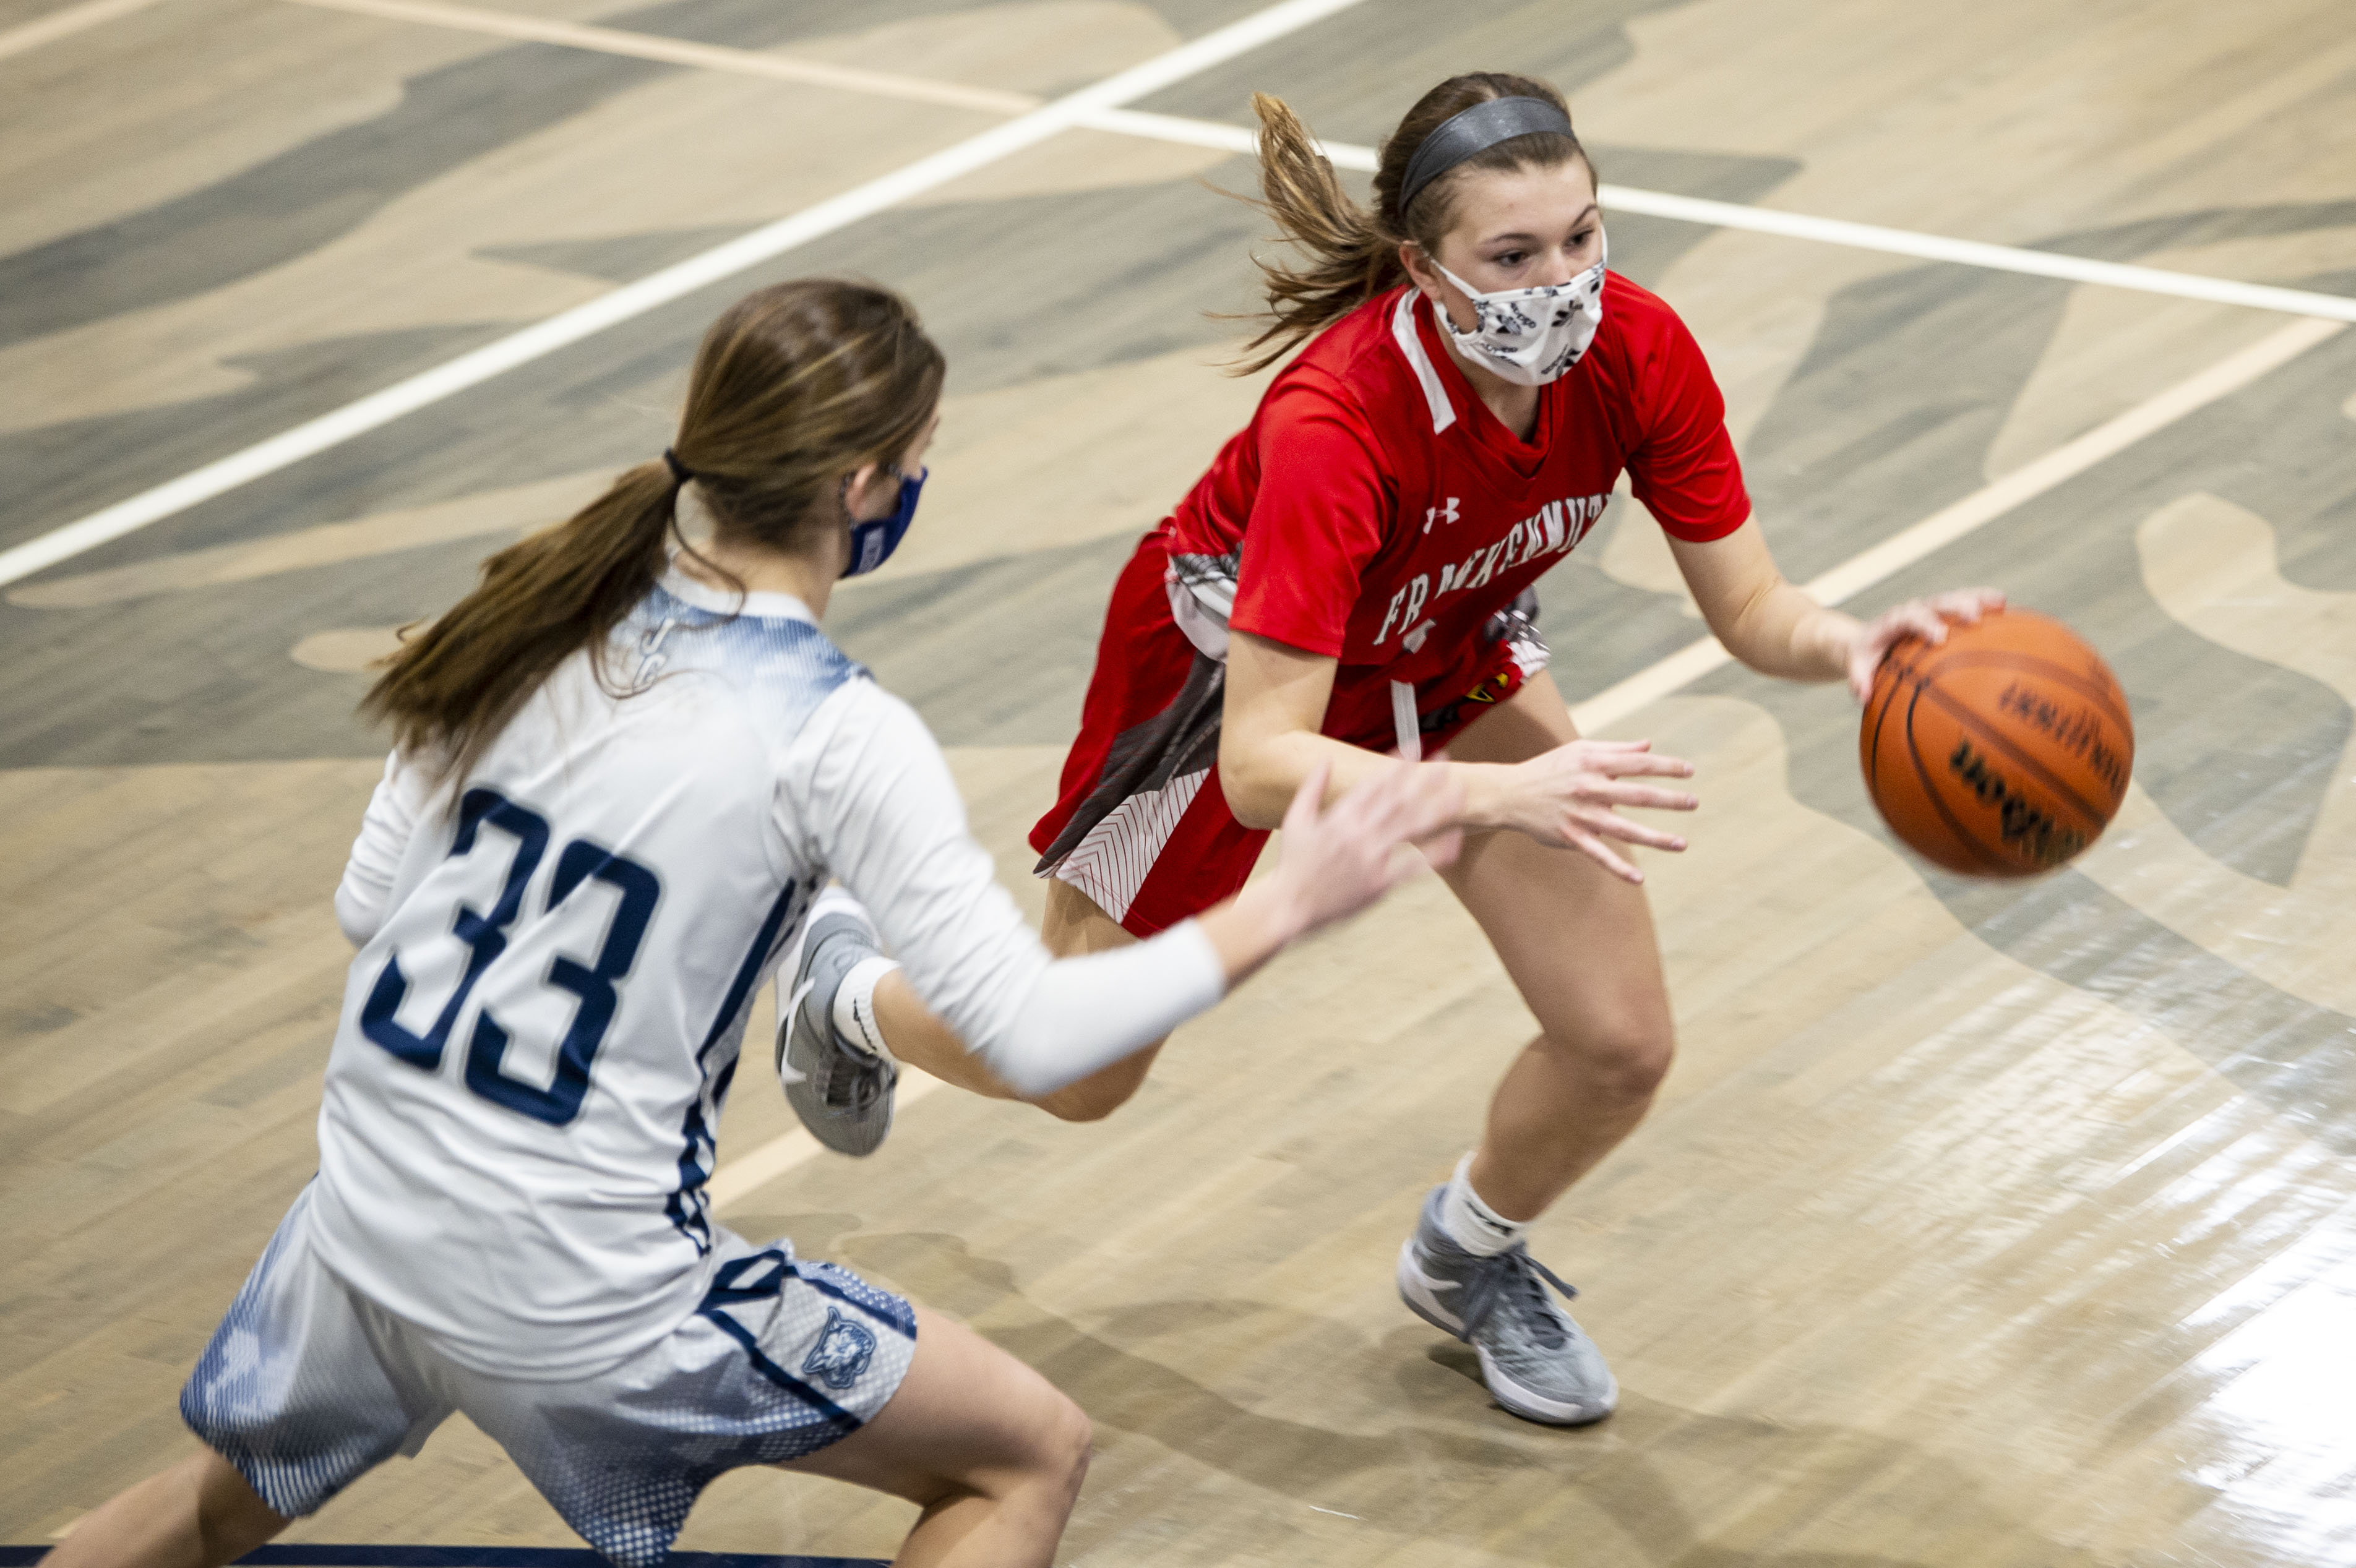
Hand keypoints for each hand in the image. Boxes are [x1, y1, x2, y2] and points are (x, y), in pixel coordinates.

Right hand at [1261, 759, 1465, 938]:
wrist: (1288, 905)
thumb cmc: (1292, 863)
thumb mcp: (1295, 819)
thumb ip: (1311, 788)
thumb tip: (1325, 760)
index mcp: (1340, 816)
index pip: (1375, 782)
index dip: (1398, 763)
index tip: (1416, 747)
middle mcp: (1358, 833)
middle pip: (1399, 799)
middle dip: (1424, 777)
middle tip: (1446, 760)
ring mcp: (1371, 858)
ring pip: (1411, 827)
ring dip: (1438, 808)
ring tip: (1460, 792)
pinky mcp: (1379, 883)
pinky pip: (1413, 866)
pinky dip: (1436, 853)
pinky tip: (1455, 840)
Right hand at [1492, 738, 1697, 883]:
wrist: (1509, 793)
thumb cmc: (1549, 769)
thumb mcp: (1579, 750)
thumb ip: (1616, 749)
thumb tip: (1649, 746)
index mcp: (1594, 764)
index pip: (1637, 764)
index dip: (1665, 767)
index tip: (1689, 772)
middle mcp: (1589, 788)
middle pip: (1637, 795)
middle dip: (1669, 799)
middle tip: (1694, 802)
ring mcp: (1581, 815)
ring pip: (1624, 829)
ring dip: (1655, 838)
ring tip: (1682, 844)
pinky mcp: (1570, 837)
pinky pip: (1598, 855)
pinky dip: (1618, 867)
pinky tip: (1639, 879)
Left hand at [1846, 588, 2006, 700]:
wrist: (1867, 638)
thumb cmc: (1865, 656)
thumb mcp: (1857, 666)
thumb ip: (1859, 678)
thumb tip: (1863, 695)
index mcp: (1892, 621)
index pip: (1907, 617)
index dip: (1924, 623)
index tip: (1940, 637)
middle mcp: (1913, 609)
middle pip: (1935, 602)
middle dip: (1955, 606)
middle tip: (1974, 616)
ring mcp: (1931, 609)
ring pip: (1954, 598)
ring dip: (1976, 598)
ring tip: (2000, 602)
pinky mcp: (1943, 612)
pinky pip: (1965, 604)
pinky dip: (1984, 604)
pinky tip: (2008, 610)